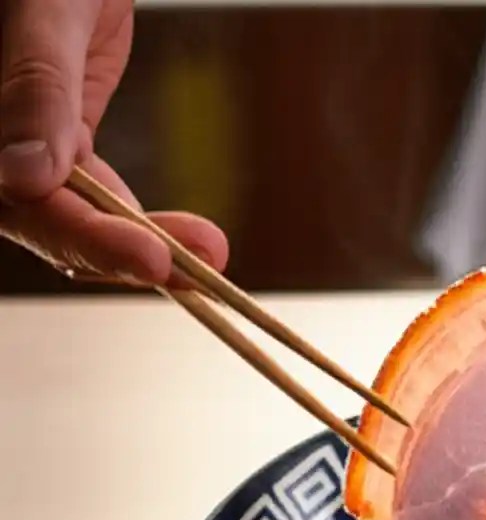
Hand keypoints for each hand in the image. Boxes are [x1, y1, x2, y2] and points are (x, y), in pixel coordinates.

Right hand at [0, 0, 226, 285]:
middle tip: (203, 273)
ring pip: (77, 216)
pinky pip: (92, 192)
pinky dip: (134, 218)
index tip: (152, 261)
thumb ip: (35, 90)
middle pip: (52, 224)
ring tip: (209, 256)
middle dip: (129, 253)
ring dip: (143, 242)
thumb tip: (28, 178)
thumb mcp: (43, 13)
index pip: (23, 205)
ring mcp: (21, 145)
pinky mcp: (58, 138)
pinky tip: (184, 238)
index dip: (89, 240)